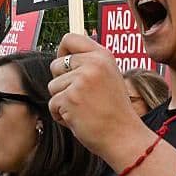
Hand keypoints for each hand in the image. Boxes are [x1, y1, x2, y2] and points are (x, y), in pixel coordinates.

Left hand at [48, 33, 152, 165]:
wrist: (123, 136)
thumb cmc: (114, 111)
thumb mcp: (109, 77)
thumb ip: (90, 64)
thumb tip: (64, 55)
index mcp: (103, 56)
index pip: (70, 39)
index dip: (62, 52)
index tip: (66, 67)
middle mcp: (93, 63)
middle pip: (55, 65)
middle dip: (61, 83)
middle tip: (81, 97)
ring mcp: (81, 80)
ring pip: (52, 86)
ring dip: (62, 101)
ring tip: (83, 109)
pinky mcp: (70, 98)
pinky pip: (52, 104)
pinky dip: (61, 116)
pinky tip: (79, 119)